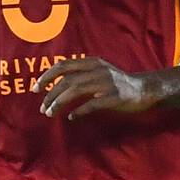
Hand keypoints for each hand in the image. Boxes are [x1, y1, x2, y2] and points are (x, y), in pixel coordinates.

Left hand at [32, 58, 154, 119]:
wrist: (144, 89)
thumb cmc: (117, 83)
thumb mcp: (99, 71)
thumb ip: (81, 74)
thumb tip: (56, 84)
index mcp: (92, 62)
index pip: (63, 65)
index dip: (47, 76)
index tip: (35, 89)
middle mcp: (97, 70)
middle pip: (67, 80)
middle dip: (51, 94)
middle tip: (42, 108)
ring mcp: (107, 83)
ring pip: (76, 90)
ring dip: (60, 103)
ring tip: (51, 113)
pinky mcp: (114, 97)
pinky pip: (92, 104)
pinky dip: (80, 111)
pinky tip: (71, 117)